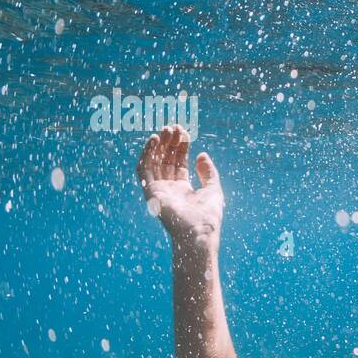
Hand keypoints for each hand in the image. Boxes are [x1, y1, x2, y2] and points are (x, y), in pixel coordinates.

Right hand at [138, 125, 223, 248]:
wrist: (199, 231)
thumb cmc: (209, 214)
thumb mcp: (213, 188)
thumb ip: (208, 171)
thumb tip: (202, 154)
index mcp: (183, 188)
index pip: (179, 162)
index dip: (181, 147)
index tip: (184, 132)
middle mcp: (169, 188)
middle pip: (166, 160)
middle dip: (169, 143)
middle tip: (173, 127)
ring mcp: (158, 190)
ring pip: (154, 162)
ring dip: (158, 145)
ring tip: (165, 130)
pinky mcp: (150, 192)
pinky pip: (144, 169)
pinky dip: (147, 154)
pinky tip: (154, 140)